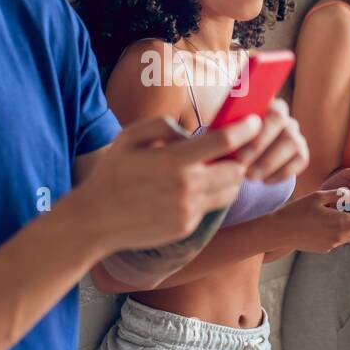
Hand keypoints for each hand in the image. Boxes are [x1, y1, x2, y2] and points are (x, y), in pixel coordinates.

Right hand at [75, 114, 260, 252]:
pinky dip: (211, 195)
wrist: (96, 220)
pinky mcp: (188, 226)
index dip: (245, 129)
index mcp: (174, 161)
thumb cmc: (112, 174)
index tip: (254, 122)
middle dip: (240, 156)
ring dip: (231, 177)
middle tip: (235, 148)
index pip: (224, 142)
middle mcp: (187, 188)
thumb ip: (164, 125)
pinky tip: (195, 187)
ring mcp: (189, 210)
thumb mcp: (129, 137)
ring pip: (230, 191)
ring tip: (218, 167)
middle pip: (236, 169)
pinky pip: (212, 207)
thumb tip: (192, 132)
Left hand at [226, 97, 309, 184]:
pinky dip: (282, 172)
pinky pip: (300, 160)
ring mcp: (295, 134)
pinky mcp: (301, 153)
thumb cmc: (229, 144)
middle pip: (281, 122)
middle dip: (260, 144)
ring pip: (292, 143)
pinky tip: (265, 181)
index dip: (256, 125)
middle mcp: (284, 117)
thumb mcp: (222, 135)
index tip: (238, 144)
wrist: (240, 161)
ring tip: (250, 176)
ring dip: (270, 161)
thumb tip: (221, 133)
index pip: (267, 104)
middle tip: (241, 163)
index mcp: (265, 105)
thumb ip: (225, 129)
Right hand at [270, 186, 349, 252]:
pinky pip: (340, 240)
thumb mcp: (319, 197)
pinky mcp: (325, 248)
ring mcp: (332, 244)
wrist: (278, 232)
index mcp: (341, 223)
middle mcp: (340, 237)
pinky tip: (333, 222)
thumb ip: (342, 195)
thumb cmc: (297, 211)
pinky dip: (342, 231)